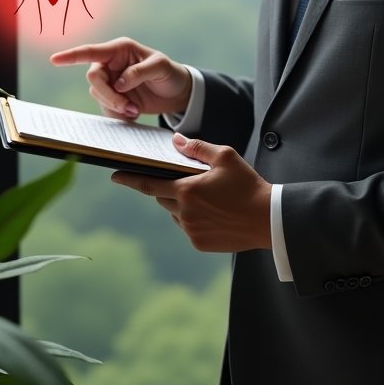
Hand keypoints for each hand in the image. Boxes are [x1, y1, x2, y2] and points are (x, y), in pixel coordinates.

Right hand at [50, 36, 192, 119]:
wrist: (176, 93)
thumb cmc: (169, 72)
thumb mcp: (160, 67)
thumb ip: (138, 72)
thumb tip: (118, 83)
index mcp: (119, 50)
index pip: (91, 52)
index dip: (71, 56)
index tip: (54, 60)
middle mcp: (110, 64)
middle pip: (94, 80)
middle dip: (109, 96)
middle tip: (129, 107)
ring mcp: (110, 82)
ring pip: (98, 96)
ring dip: (115, 107)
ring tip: (136, 111)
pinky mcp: (113, 98)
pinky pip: (105, 108)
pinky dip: (118, 115)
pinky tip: (134, 113)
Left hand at [112, 133, 272, 252]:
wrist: (268, 219)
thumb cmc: (248, 185)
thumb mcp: (225, 157)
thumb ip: (197, 148)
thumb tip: (176, 140)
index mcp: (186, 190)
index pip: (148, 183)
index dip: (129, 179)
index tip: (114, 175)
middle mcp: (184, 213)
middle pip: (162, 197)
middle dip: (167, 187)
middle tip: (185, 180)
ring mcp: (190, 230)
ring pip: (174, 213)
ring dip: (180, 204)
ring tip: (206, 197)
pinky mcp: (199, 243)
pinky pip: (186, 227)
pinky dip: (192, 218)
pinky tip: (212, 213)